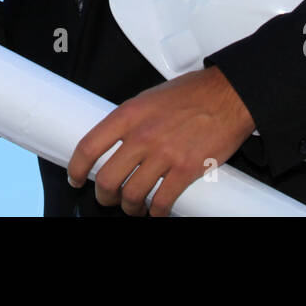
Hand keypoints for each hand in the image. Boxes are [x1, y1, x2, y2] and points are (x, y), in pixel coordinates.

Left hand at [66, 66, 255, 216]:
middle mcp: (143, 135)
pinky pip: (162, 202)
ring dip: (129, 207)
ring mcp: (164, 155)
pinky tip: (156, 211)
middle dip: (104, 195)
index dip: (76, 169)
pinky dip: (156, 213)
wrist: (229, 94)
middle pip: (107, 179)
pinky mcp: (186, 170)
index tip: (76, 178)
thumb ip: (131, 120)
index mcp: (130, 114)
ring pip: (132, 195)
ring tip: (133, 207)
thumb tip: (116, 141)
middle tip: (107, 197)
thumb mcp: (150, 97)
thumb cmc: (193, 93)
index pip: (89, 147)